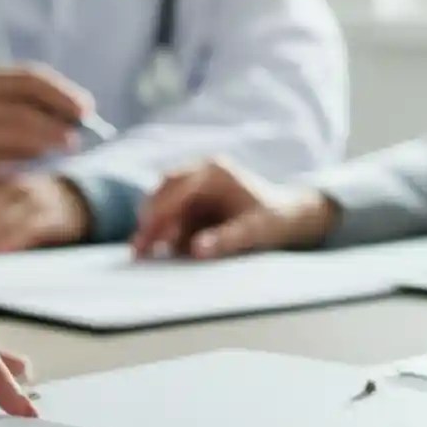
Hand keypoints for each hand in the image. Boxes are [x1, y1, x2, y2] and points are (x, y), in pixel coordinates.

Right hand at [0, 65, 93, 207]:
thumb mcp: (6, 110)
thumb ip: (41, 108)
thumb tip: (87, 115)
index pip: (30, 78)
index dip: (63, 92)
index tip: (88, 109)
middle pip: (24, 111)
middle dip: (57, 125)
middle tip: (79, 138)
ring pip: (18, 137)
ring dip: (50, 143)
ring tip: (69, 150)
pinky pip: (10, 164)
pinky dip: (33, 164)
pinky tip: (43, 167)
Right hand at [131, 159, 336, 259]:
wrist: (288, 215)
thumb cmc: (274, 219)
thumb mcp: (255, 231)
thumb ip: (226, 239)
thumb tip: (196, 250)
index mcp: (214, 172)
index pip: (175, 187)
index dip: (158, 211)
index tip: (146, 233)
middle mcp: (200, 174)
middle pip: (161, 193)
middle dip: (149, 221)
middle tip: (138, 251)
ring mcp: (194, 187)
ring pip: (162, 206)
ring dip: (154, 229)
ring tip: (145, 255)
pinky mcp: (192, 202)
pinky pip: (171, 217)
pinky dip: (165, 233)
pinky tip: (161, 250)